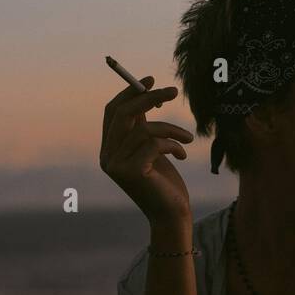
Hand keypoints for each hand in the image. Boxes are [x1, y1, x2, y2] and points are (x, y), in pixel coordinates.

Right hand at [100, 75, 193, 224]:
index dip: (130, 92)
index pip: (112, 111)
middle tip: (174, 91)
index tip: (151, 80)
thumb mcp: (152, 149)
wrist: (172, 215)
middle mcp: (107, 157)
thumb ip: (143, 126)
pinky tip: (182, 157)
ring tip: (187, 138)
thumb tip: (145, 93)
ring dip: (171, 129)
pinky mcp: (131, 172)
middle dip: (148, 98)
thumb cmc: (165, 183)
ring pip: (144, 129)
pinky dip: (173, 145)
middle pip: (123, 114)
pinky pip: (155, 143)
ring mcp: (116, 166)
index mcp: (109, 149)